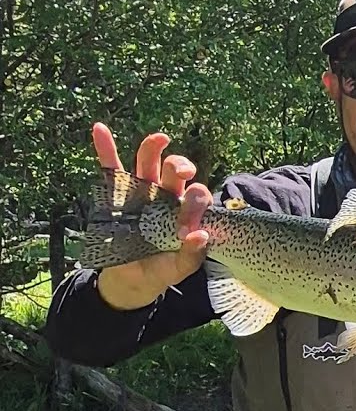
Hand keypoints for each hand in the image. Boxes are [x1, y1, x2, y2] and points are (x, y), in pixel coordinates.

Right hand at [91, 122, 212, 310]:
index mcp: (184, 209)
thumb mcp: (179, 268)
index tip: (187, 229)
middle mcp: (165, 195)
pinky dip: (105, 148)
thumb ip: (192, 254)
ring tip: (161, 139)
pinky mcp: (116, 194)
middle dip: (180, 165)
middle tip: (183, 170)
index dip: (195, 203)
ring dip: (153, 148)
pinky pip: (110, 167)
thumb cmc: (161, 271)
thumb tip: (201, 236)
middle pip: (175, 171)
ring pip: (148, 163)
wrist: (131, 281)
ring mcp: (140, 191)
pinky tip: (100, 129)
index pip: (195, 195)